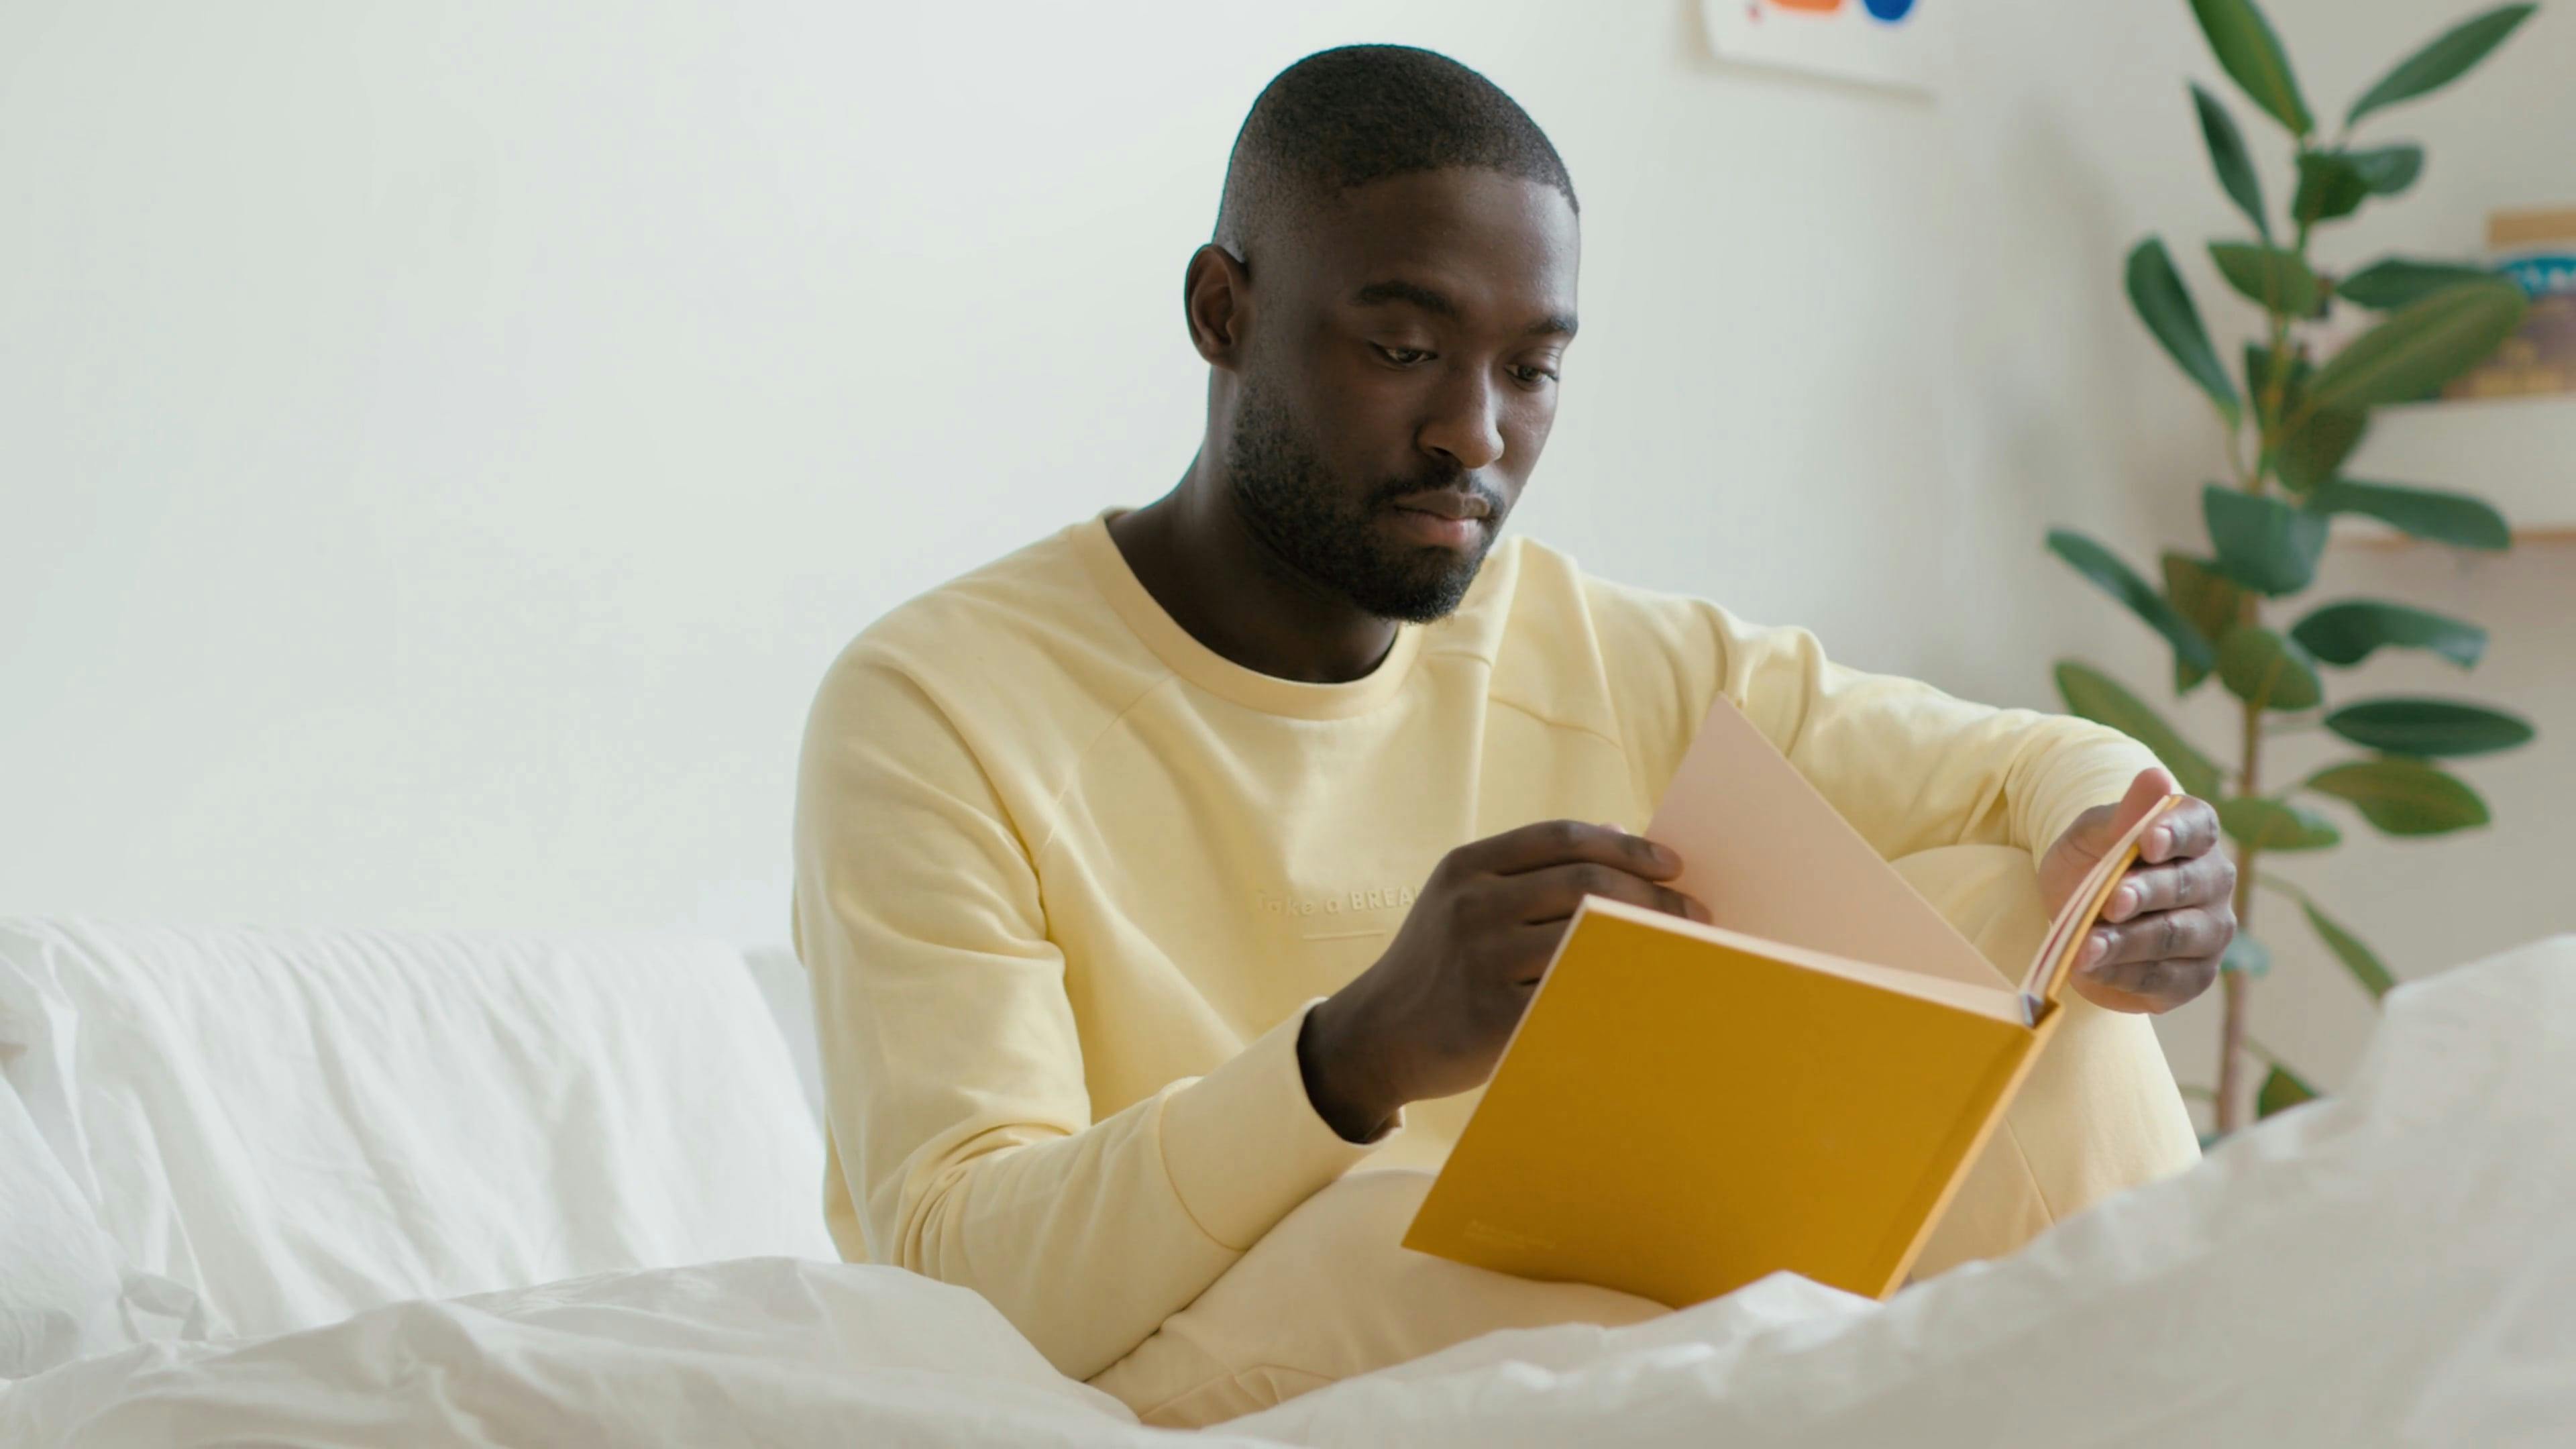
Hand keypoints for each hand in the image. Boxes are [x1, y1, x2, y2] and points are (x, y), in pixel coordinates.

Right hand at [1296, 820, 1710, 1140]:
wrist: (1376, 1036)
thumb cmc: (1439, 965)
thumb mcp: (1462, 898)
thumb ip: (1528, 866)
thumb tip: (1615, 831)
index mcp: (1467, 867)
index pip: (1562, 839)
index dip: (1626, 847)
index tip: (1672, 865)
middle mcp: (1471, 906)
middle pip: (1585, 884)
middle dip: (1653, 897)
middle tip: (1695, 913)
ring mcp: (1480, 961)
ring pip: (1588, 937)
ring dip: (1648, 941)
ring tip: (1684, 949)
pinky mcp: (1491, 1017)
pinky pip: (1573, 994)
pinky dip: (1618, 988)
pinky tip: (1647, 990)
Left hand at [2038, 767, 2234, 1013]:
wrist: (2078, 916)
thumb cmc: (2092, 863)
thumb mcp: (2093, 836)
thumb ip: (2123, 816)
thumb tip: (2156, 776)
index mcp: (2195, 836)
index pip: (2198, 828)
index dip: (2175, 834)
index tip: (2148, 841)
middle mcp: (2214, 882)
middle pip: (2188, 886)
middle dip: (2146, 894)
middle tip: (2111, 902)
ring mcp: (2209, 932)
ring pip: (2175, 937)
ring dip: (2128, 943)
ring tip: (2086, 946)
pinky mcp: (2194, 977)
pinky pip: (2164, 979)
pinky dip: (2123, 975)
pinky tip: (2091, 970)